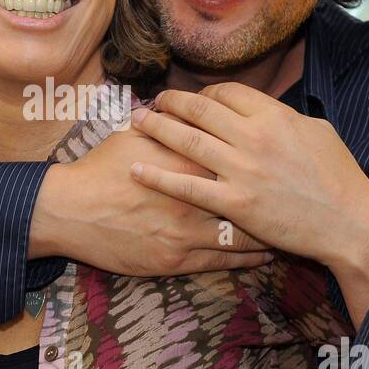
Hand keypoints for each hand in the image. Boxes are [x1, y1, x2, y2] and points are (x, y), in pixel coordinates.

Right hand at [29, 126, 274, 276]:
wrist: (68, 210)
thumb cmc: (100, 168)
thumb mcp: (135, 136)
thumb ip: (168, 126)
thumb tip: (188, 108)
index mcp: (186, 160)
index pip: (237, 157)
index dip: (263, 160)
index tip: (283, 161)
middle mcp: (191, 195)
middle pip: (248, 196)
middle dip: (275, 199)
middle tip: (299, 198)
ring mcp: (185, 231)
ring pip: (242, 234)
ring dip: (268, 233)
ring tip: (290, 230)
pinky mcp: (175, 260)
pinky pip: (222, 261)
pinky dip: (247, 258)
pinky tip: (264, 254)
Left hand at [128, 82, 368, 325]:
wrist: (350, 223)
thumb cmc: (339, 179)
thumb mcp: (317, 133)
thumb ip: (284, 118)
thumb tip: (264, 110)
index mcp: (275, 116)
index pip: (226, 92)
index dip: (204, 93)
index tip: (193, 100)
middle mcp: (254, 137)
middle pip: (199, 110)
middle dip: (171, 102)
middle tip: (152, 101)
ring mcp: (242, 170)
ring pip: (186, 141)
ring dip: (156, 128)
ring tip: (136, 121)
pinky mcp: (235, 204)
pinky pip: (187, 187)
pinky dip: (158, 176)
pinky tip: (137, 169)